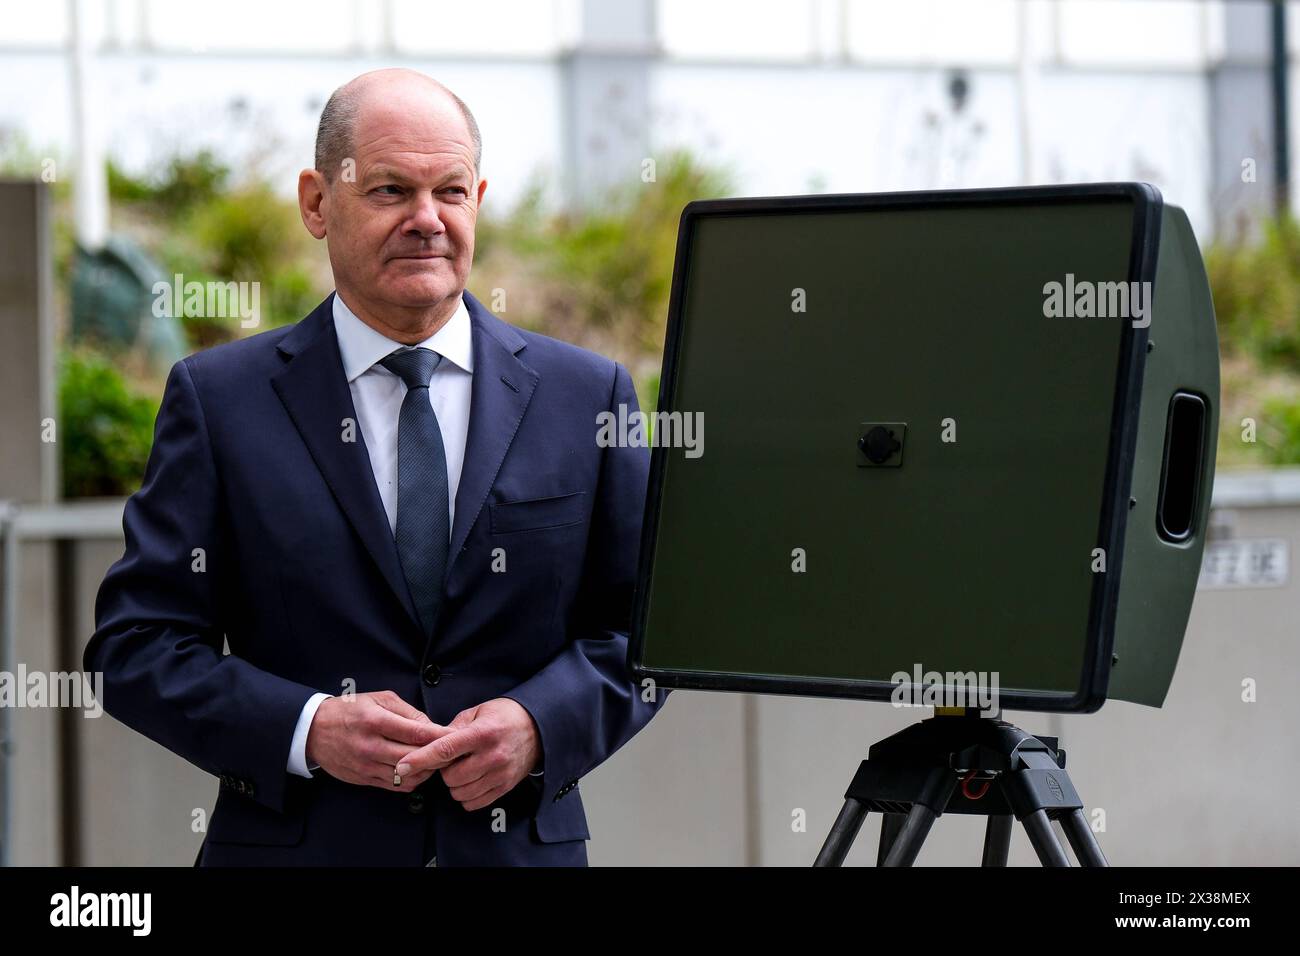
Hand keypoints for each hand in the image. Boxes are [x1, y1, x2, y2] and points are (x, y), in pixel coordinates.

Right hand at [305, 690, 448, 791]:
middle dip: (438, 755)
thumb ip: (408, 712)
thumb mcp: (379, 699)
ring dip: (427, 770)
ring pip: (408, 775)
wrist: (314, 731)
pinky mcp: (364, 779)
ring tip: (436, 761)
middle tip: (452, 751)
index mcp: (376, 721)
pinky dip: (412, 780)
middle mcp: (371, 746)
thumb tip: (431, 726)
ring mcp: (367, 766)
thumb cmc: (350, 710)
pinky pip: (396, 786)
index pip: (417, 733)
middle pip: (416, 757)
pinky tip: (418, 771)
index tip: (455, 736)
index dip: (441, 736)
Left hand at [395, 698, 540, 811]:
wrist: (539, 728)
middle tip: (452, 759)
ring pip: (460, 792)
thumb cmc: (506, 716)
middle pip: (450, 776)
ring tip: (464, 768)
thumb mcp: (479, 712)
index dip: (420, 758)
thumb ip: (454, 728)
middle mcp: (492, 756)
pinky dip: (466, 795)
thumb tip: (431, 742)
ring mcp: (500, 774)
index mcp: (482, 733)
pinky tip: (472, 780)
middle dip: (444, 770)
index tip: (403, 765)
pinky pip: (473, 803)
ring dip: (455, 783)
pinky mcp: (505, 787)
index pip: (445, 749)